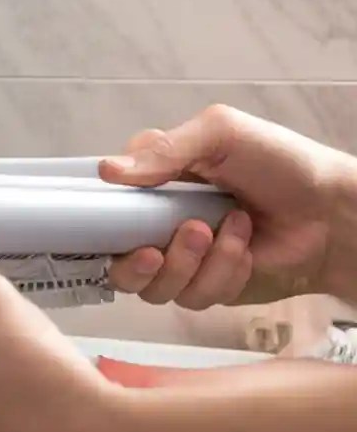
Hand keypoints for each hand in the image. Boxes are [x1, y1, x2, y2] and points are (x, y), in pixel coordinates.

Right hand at [99, 104, 356, 307]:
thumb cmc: (282, 164)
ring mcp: (183, 262)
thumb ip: (163, 149)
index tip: (113, 222)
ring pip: (153, 287)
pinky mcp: (209, 289)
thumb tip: (107, 171)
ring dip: (191, 263)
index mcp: (153, 186)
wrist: (334, 214)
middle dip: (141, 260)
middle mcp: (159, 227)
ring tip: (226, 232)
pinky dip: (222, 274)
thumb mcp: (221, 135)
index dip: (98, 223)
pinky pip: (193, 297)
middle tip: (174, 240)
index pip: (101, 211)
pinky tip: (246, 251)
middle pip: (115, 264)